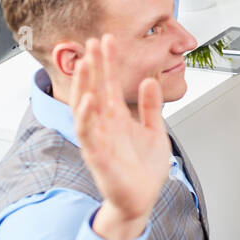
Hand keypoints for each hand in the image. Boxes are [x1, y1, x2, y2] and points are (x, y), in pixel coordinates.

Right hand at [69, 36, 169, 238]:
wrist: (143, 198)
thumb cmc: (144, 168)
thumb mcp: (154, 130)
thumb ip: (150, 107)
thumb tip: (149, 81)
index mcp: (118, 118)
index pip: (110, 84)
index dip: (108, 63)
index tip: (108, 40)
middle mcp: (105, 126)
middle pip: (96, 90)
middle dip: (94, 66)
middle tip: (93, 42)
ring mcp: (99, 139)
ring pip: (86, 108)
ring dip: (84, 86)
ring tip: (85, 64)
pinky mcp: (98, 156)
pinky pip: (88, 134)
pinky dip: (87, 116)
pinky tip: (90, 100)